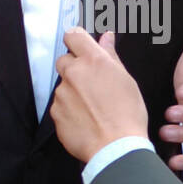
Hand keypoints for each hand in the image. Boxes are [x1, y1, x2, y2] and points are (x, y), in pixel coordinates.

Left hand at [52, 28, 148, 164]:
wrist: (116, 148)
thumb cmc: (127, 116)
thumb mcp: (126, 80)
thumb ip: (111, 56)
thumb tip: (106, 38)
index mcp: (93, 61)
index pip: (73, 35)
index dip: (77, 40)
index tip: (81, 47)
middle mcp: (74, 73)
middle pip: (64, 60)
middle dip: (74, 68)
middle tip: (92, 84)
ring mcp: (62, 93)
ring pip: (63, 85)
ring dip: (73, 92)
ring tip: (92, 107)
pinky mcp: (55, 112)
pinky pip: (59, 105)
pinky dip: (69, 110)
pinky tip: (85, 119)